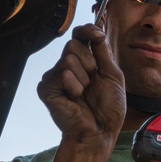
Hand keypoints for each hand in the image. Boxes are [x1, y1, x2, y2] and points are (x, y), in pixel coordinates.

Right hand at [37, 24, 125, 148]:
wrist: (100, 130)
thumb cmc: (108, 108)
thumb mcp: (113, 75)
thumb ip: (104, 52)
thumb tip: (99, 31)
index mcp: (84, 61)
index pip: (80, 36)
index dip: (87, 31)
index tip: (97, 34)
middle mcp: (67, 66)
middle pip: (73, 44)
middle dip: (89, 62)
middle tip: (93, 82)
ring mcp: (55, 77)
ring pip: (68, 58)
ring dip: (84, 78)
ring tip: (84, 93)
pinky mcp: (47, 88)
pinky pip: (62, 74)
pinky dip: (75, 87)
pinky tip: (75, 99)